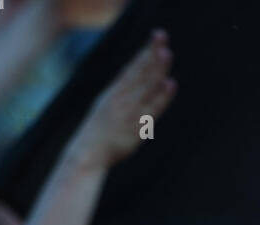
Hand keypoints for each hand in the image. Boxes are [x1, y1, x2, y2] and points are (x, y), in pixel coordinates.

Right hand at [68, 29, 175, 169]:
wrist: (88, 153)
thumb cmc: (98, 134)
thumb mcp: (105, 108)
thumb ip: (121, 96)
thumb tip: (132, 84)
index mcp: (113, 93)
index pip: (131, 68)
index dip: (144, 53)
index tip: (156, 37)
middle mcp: (121, 99)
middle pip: (140, 73)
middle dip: (151, 54)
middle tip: (162, 36)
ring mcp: (129, 112)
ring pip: (146, 87)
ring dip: (157, 69)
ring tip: (167, 53)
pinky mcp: (136, 128)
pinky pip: (152, 109)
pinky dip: (162, 96)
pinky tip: (170, 83)